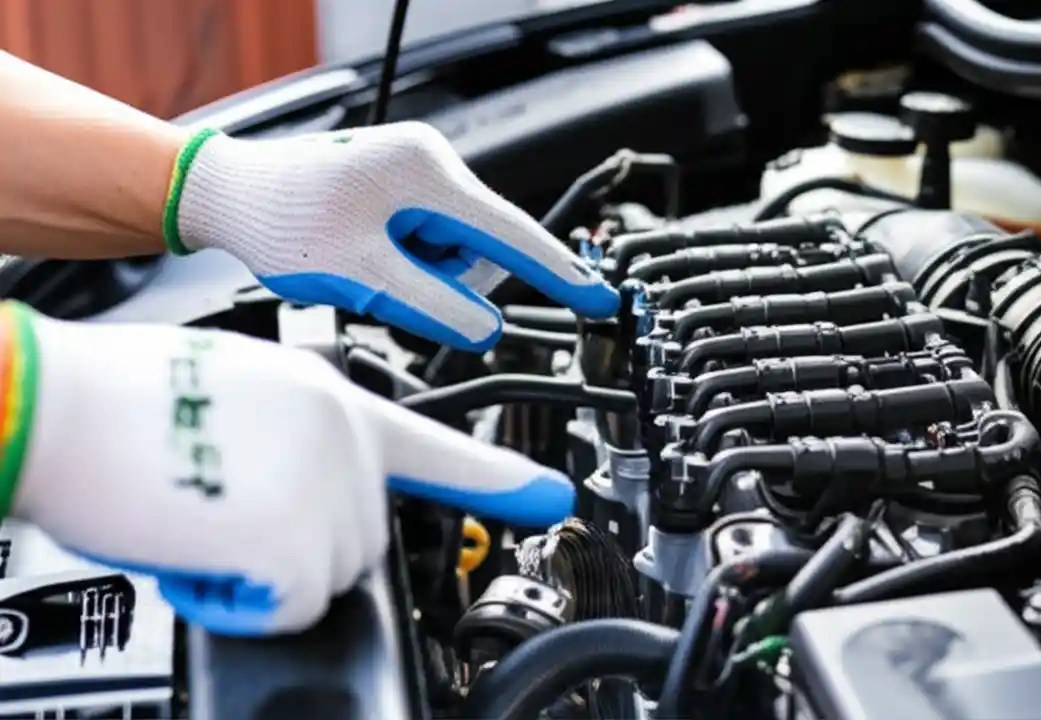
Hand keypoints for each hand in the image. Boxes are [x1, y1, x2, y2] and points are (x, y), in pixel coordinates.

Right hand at [6, 308, 574, 634]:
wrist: (55, 403)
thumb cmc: (122, 402)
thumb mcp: (238, 395)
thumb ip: (300, 439)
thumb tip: (306, 486)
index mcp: (334, 400)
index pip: (436, 446)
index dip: (498, 479)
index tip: (551, 496)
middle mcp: (346, 441)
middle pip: (360, 539)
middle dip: (298, 545)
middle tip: (221, 502)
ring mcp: (330, 490)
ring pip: (325, 577)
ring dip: (264, 570)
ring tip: (200, 513)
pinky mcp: (296, 540)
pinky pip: (287, 607)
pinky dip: (237, 599)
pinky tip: (197, 545)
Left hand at [163, 122, 618, 349]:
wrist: (224, 194)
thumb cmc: (280, 221)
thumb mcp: (359, 275)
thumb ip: (432, 306)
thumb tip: (486, 329)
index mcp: (427, 174)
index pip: (511, 235)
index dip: (559, 274)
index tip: (600, 301)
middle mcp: (427, 163)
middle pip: (476, 249)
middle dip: (439, 281)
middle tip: (378, 283)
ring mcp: (411, 173)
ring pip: (449, 252)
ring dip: (415, 275)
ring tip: (357, 266)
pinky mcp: (396, 188)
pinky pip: (423, 240)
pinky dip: (400, 263)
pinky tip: (357, 257)